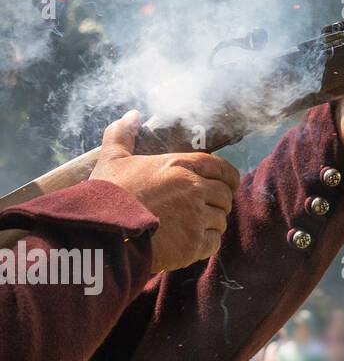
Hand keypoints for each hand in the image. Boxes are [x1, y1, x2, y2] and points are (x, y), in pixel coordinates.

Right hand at [89, 110, 241, 272]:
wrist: (99, 234)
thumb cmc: (106, 196)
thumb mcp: (111, 159)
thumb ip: (122, 135)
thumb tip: (132, 115)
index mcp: (180, 165)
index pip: (223, 168)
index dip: (228, 178)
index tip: (227, 185)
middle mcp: (195, 188)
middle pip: (224, 195)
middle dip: (217, 203)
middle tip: (204, 209)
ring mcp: (196, 216)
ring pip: (220, 219)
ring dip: (210, 224)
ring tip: (191, 228)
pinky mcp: (193, 243)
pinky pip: (214, 242)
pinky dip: (206, 244)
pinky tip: (189, 244)